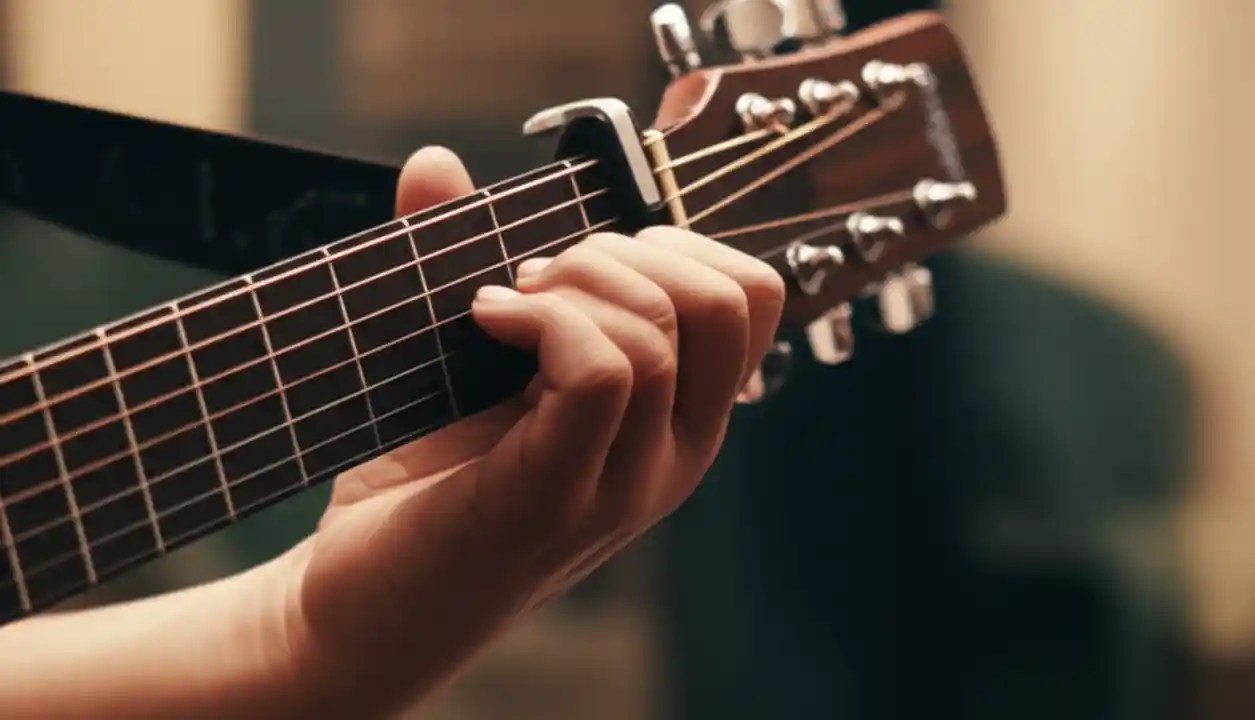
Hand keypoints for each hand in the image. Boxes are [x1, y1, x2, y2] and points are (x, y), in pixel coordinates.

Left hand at [272, 147, 785, 714]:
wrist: (360, 601)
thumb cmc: (424, 479)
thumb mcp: (465, 357)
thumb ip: (464, 254)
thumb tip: (433, 163)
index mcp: (675, 416)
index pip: (750, 297)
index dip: (674, 242)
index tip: (582, 259)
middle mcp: (673, 452)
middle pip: (729, 299)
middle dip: (629, 252)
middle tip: (540, 279)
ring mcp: (624, 483)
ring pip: (659, 332)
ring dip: (570, 284)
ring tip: (498, 308)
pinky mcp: (559, 498)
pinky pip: (605, 372)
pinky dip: (543, 321)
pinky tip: (484, 323)